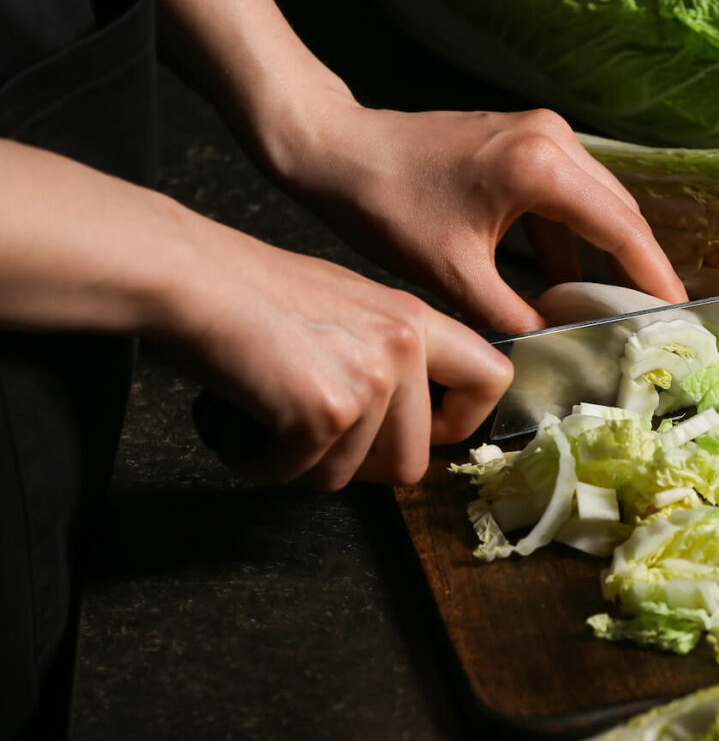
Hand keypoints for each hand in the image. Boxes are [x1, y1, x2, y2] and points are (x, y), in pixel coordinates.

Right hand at [165, 221, 511, 488]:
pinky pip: (300, 474)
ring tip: (267, 414)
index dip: (461, 422)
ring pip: (350, 476)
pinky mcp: (326, 411)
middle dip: (357, 466)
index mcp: (416, 320)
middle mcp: (404, 347)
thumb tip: (399, 424)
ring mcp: (370, 380)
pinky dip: (261, 461)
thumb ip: (387, 356)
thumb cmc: (251, 291)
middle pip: (412, 462)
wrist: (190, 277)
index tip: (427, 431)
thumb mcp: (347, 306)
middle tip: (312, 436)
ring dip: (301, 461)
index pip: (492, 378)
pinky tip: (241, 421)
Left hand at [267, 100, 687, 333]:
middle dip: (638, 269)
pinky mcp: (522, 141)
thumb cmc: (386, 205)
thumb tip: (551, 352)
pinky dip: (571, 239)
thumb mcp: (454, 275)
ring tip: (617, 308)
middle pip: (619, 213)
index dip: (655, 279)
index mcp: (543, 166)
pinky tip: (564, 282)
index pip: (622, 230)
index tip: (679, 317)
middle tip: (654, 322)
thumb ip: (513, 316)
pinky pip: (566, 196)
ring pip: (595, 204)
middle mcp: (553, 139)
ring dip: (604, 255)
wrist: (336, 149)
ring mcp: (539, 134)